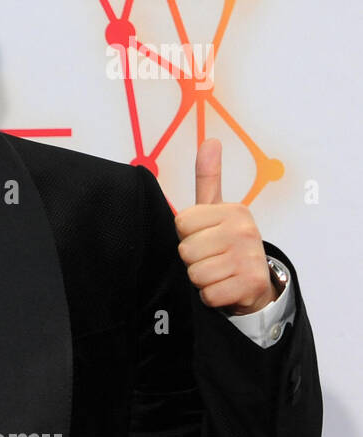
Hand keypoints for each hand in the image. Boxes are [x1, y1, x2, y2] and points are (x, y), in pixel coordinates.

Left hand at [174, 138, 275, 314]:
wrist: (255, 283)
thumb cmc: (227, 244)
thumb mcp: (216, 209)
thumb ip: (208, 177)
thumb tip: (210, 140)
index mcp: (234, 210)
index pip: (181, 224)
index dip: (186, 235)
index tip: (205, 237)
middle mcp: (245, 230)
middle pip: (186, 250)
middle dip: (193, 259)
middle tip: (212, 258)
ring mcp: (251, 258)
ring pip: (196, 273)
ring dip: (202, 279)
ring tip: (219, 272)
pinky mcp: (251, 284)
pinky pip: (208, 294)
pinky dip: (212, 296)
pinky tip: (226, 287)